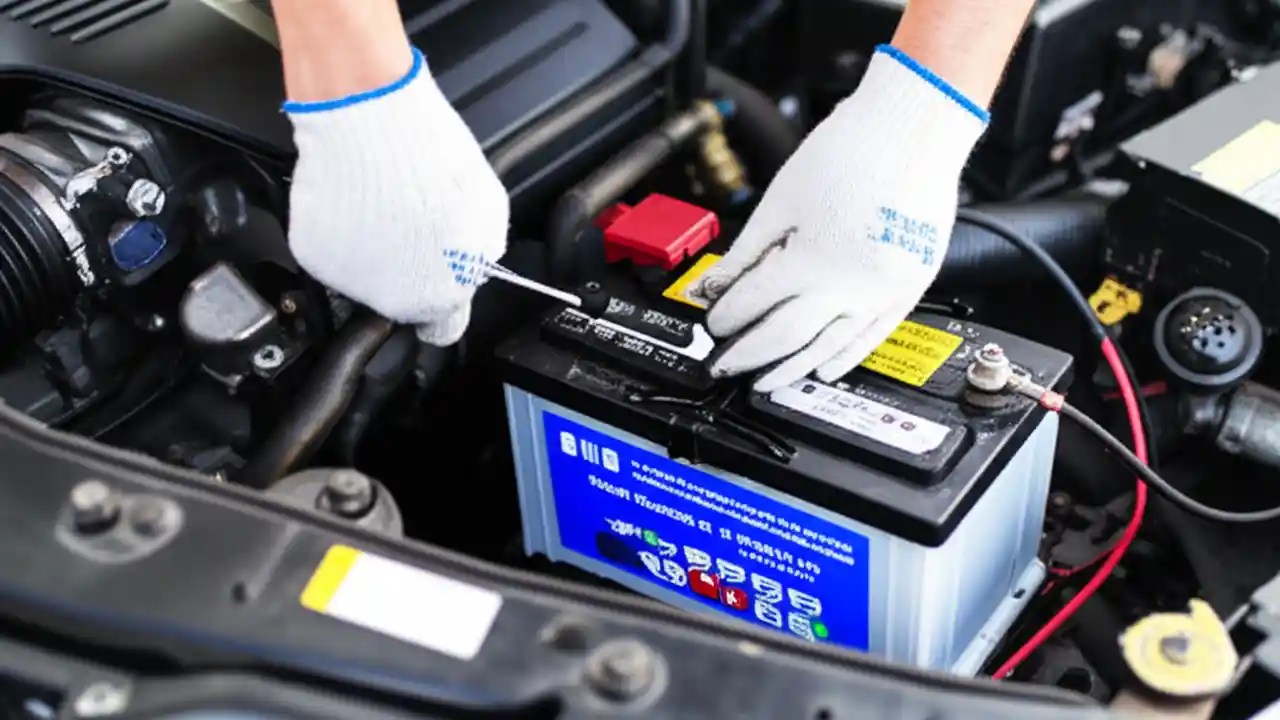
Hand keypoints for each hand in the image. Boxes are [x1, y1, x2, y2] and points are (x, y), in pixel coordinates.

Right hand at [285, 49, 508, 345]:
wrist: (369, 122)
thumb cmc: (430, 158)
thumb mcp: (488, 210)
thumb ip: (481, 254)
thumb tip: (474, 267)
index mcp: (440, 295)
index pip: (443, 330)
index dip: (443, 307)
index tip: (439, 291)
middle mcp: (390, 299)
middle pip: (402, 300)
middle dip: (409, 271)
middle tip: (412, 224)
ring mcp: (347, 279)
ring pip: (364, 277)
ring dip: (373, 250)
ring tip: (383, 205)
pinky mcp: (312, 255)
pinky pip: (332, 252)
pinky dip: (339, 232)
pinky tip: (355, 202)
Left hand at [702, 46, 987, 390]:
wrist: (915, 126)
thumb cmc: (853, 149)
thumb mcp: (782, 199)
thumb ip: (747, 252)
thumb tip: (717, 286)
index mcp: (813, 259)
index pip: (755, 304)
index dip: (726, 317)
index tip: (712, 322)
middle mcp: (851, 284)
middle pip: (786, 336)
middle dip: (748, 354)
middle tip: (724, 364)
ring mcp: (884, 291)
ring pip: (828, 347)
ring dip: (791, 368)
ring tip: (764, 381)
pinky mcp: (910, 288)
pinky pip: (872, 337)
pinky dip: (844, 357)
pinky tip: (821, 370)